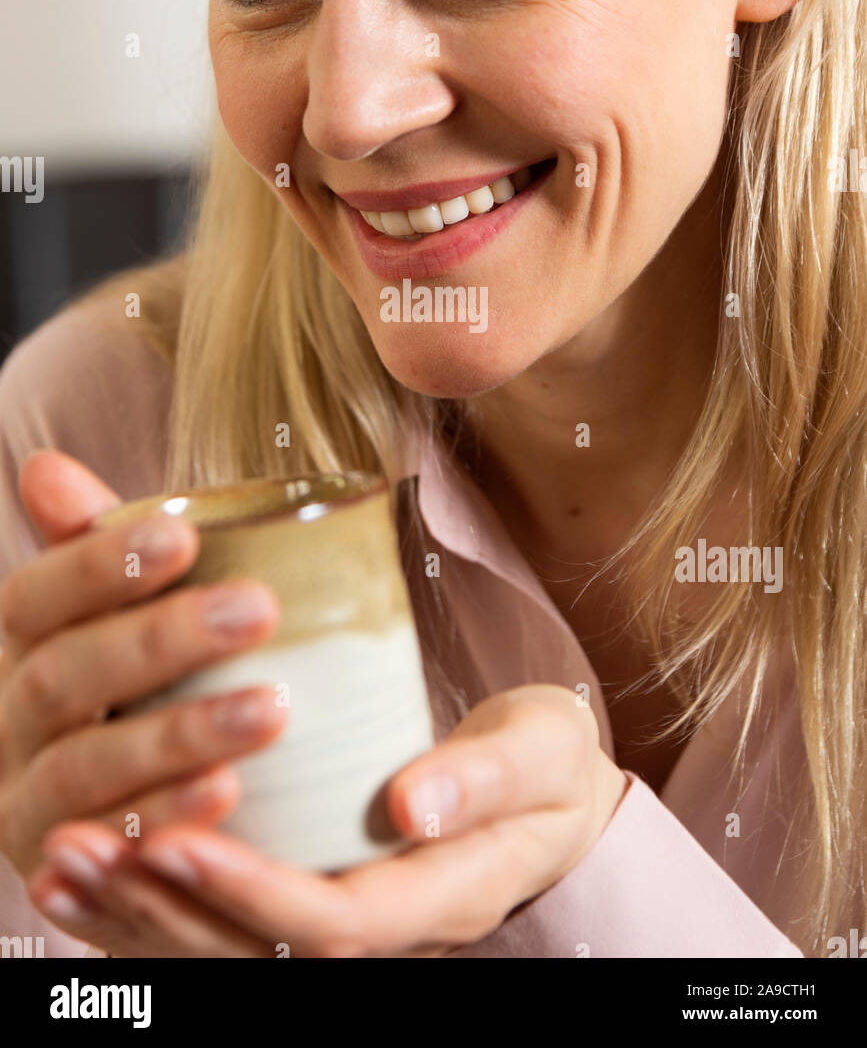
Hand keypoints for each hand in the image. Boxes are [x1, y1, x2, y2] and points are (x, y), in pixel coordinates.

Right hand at [0, 451, 284, 879]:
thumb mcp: (101, 615)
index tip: (183, 533)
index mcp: (15, 647)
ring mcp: (24, 805)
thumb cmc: (118, 682)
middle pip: (65, 677)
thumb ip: (88, 547)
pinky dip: (167, 817)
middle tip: (259, 609)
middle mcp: (5, 723)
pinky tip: (229, 794)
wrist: (93, 809)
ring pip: (87, 768)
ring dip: (178, 734)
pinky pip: (112, 851)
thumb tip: (44, 465)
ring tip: (271, 708)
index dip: (100, 564)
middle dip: (160, 641)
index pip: (36, 596)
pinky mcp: (63, 874)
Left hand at [26, 683, 627, 956]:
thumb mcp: (541, 752)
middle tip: (86, 845)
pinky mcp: (308, 897)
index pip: (337, 924)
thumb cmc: (544, 766)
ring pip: (225, 950)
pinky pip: (217, 929)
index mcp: (441, 895)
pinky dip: (144, 909)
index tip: (180, 837)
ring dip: (135, 912)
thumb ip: (484, 777)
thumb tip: (414, 804)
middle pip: (259, 952)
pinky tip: (84, 868)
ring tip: (63, 856)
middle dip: (165, 908)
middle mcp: (382, 929)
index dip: (253, 892)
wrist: (545, 798)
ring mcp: (341, 921)